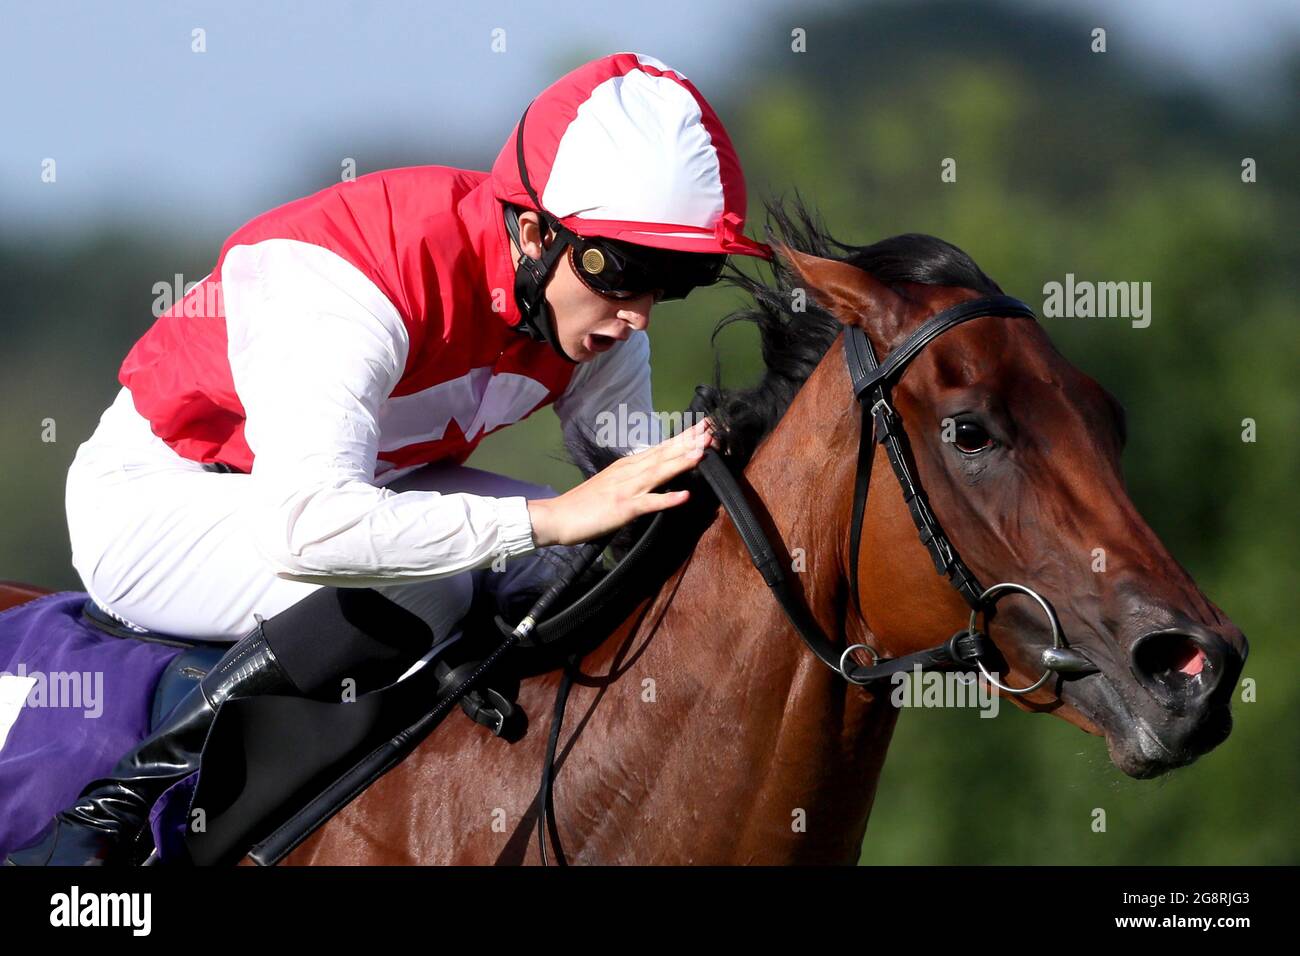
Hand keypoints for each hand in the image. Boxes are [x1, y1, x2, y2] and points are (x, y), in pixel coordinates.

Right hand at [527, 417, 719, 546]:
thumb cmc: (584, 504)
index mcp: (627, 466)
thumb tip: (654, 471)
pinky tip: (685, 495)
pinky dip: (667, 499)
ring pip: (659, 473)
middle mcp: (629, 472)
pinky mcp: (623, 509)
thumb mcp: (612, 483)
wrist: (557, 517)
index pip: (660, 448)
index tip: (703, 427)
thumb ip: (633, 476)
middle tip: (712, 428)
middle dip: (689, 442)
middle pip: (663, 454)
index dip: (683, 437)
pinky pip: (649, 503)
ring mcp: (627, 489)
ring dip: (682, 461)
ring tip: (703, 451)